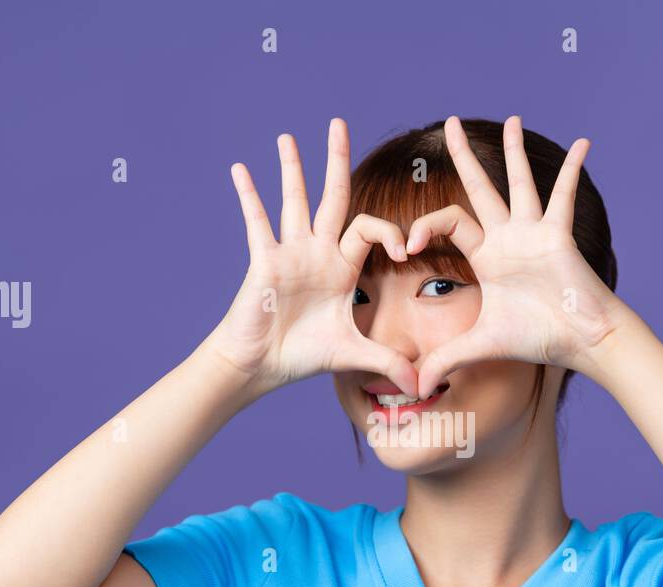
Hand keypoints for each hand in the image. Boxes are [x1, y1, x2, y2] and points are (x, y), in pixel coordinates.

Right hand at [206, 118, 419, 397]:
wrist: (262, 366)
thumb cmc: (302, 355)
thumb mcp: (352, 354)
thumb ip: (388, 361)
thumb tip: (422, 386)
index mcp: (342, 266)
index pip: (370, 228)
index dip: (391, 232)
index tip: (405, 250)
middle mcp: (317, 252)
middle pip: (331, 196)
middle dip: (336, 160)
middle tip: (338, 123)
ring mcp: (289, 253)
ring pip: (293, 201)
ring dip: (291, 168)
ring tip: (287, 137)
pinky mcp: (264, 260)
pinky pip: (257, 222)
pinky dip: (249, 196)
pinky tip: (240, 169)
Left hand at [408, 115, 622, 398]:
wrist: (577, 342)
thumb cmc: (536, 339)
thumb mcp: (479, 345)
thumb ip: (445, 359)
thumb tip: (412, 387)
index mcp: (487, 256)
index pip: (448, 222)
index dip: (423, 227)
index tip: (405, 247)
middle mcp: (508, 237)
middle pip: (480, 187)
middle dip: (463, 157)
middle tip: (447, 123)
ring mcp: (534, 232)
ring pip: (520, 182)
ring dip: (515, 150)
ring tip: (511, 119)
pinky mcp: (558, 234)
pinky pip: (565, 195)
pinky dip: (574, 169)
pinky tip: (584, 143)